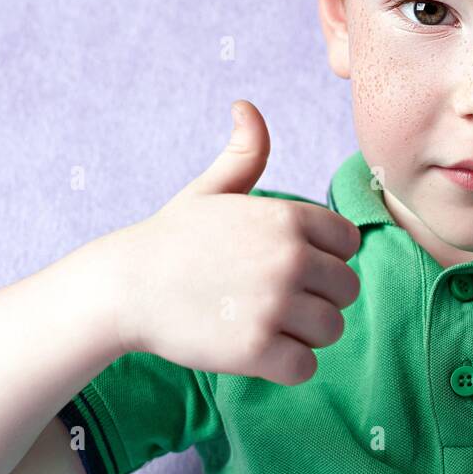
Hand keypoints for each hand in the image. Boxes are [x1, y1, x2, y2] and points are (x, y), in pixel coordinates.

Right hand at [107, 100, 360, 384]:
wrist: (123, 287)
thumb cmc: (173, 238)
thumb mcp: (211, 189)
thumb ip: (244, 152)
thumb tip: (245, 107)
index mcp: (289, 218)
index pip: (349, 244)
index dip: (325, 257)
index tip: (290, 265)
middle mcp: (289, 259)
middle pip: (347, 289)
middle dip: (319, 298)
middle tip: (277, 300)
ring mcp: (274, 305)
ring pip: (331, 329)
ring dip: (305, 333)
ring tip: (267, 323)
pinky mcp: (256, 350)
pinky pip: (306, 367)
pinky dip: (287, 365)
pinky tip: (259, 351)